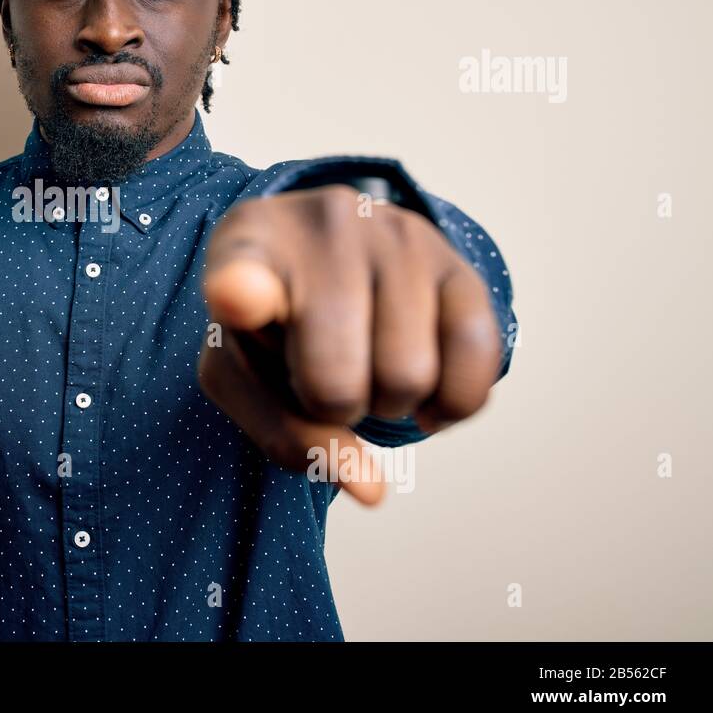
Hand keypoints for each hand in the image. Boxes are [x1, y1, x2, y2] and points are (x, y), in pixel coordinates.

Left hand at [198, 185, 501, 504]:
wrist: (329, 255)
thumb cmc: (274, 323)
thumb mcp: (243, 374)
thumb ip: (284, 435)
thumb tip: (371, 490)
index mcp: (247, 245)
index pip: (240, 272)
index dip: (240, 293)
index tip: (235, 298)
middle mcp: (325, 222)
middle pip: (334, 378)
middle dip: (330, 407)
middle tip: (320, 376)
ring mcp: (398, 234)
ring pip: (409, 376)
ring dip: (388, 404)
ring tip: (366, 364)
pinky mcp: (459, 260)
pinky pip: (476, 359)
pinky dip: (451, 403)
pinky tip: (422, 389)